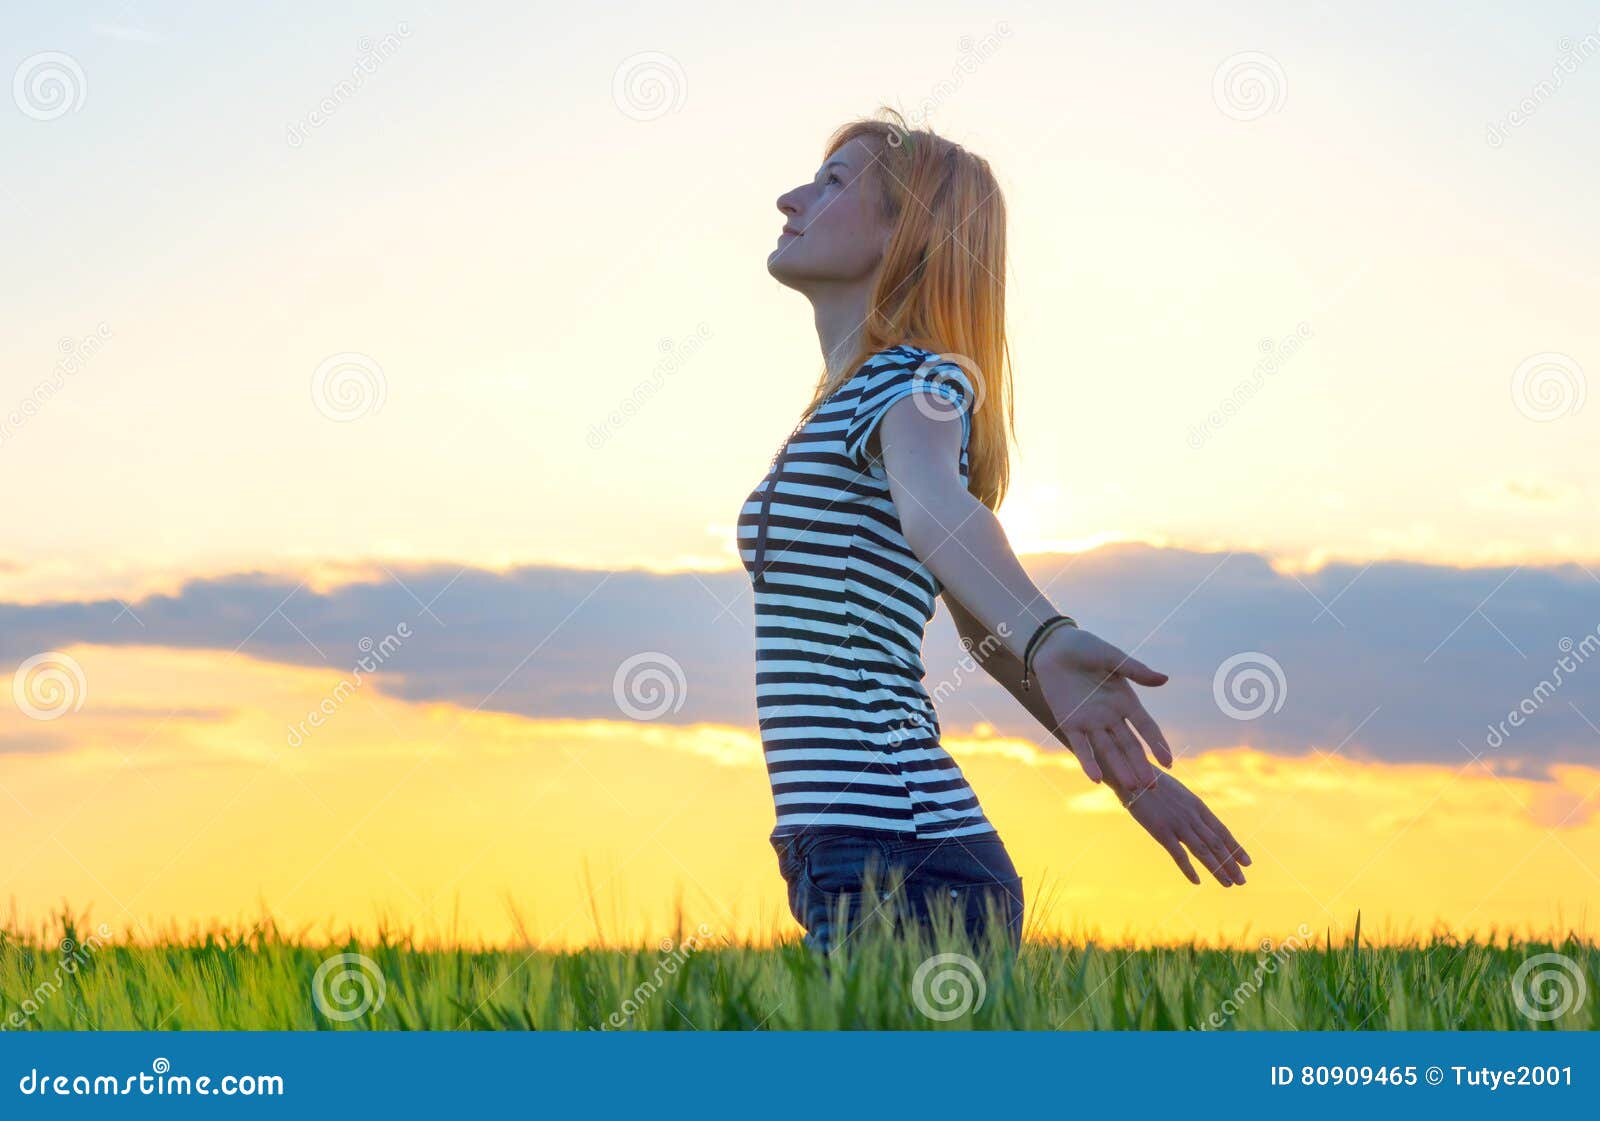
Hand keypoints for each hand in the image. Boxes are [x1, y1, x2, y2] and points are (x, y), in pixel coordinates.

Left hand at [1033, 625, 1173, 790]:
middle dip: (1140, 766)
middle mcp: (1111, 716)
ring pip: (1108, 750)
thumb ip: (1137, 671)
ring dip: (1119, 768)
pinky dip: (1088, 762)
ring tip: (1131, 788)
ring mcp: (1090, 722)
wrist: (1054, 647)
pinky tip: (1097, 778)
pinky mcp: (1069, 723)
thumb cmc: (1086, 648)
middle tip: (1151, 787)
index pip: (1146, 728)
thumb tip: (1164, 679)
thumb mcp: (1114, 658)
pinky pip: (1081, 746)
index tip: (1168, 762)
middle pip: (1129, 745)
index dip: (1157, 744)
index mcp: (1126, 701)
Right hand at [1115, 771, 1251, 885]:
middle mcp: (1191, 815)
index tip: (1248, 862)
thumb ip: (1189, 807)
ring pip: (1203, 850)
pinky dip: (1188, 869)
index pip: (1221, 830)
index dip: (1235, 847)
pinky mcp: (1160, 830)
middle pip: (1216, 843)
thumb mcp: (1177, 792)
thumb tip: (1199, 819)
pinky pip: (1178, 853)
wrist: (1130, 774)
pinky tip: (1197, 881)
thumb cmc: (1152, 783)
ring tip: (1229, 883)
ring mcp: (1177, 823)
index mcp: (1197, 805)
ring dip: (1217, 868)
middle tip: (1242, 880)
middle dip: (1231, 863)